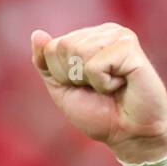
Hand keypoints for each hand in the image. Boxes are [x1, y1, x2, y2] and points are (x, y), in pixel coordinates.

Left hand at [31, 23, 166, 162]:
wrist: (129, 133)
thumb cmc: (99, 113)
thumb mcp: (62, 88)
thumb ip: (46, 63)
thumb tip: (37, 34)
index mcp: (89, 37)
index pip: (51, 48)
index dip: (61, 76)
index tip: (84, 87)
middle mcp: (105, 31)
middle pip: (62, 47)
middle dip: (73, 76)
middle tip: (98, 88)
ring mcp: (119, 35)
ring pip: (77, 51)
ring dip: (89, 80)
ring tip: (111, 86)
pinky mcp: (129, 45)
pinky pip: (95, 65)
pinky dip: (103, 84)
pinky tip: (121, 84)